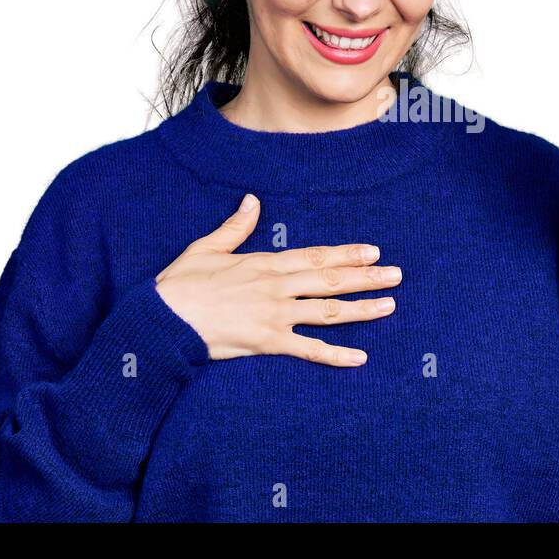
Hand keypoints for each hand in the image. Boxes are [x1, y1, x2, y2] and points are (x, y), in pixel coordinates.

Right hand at [155, 194, 401, 365]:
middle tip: (397, 275)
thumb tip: (252, 201)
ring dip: (362, 308)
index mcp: (264, 264)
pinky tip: (360, 357)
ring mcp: (275, 315)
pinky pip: (308, 349)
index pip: (315, 257)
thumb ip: (235, 226)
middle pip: (330, 280)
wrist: (162, 319)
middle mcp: (276, 287)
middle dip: (366, 277)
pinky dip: (336, 354)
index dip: (346, 254)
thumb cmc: (180, 284)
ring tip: (390, 305)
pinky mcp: (267, 342)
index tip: (372, 251)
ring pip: (328, 311)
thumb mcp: (207, 248)